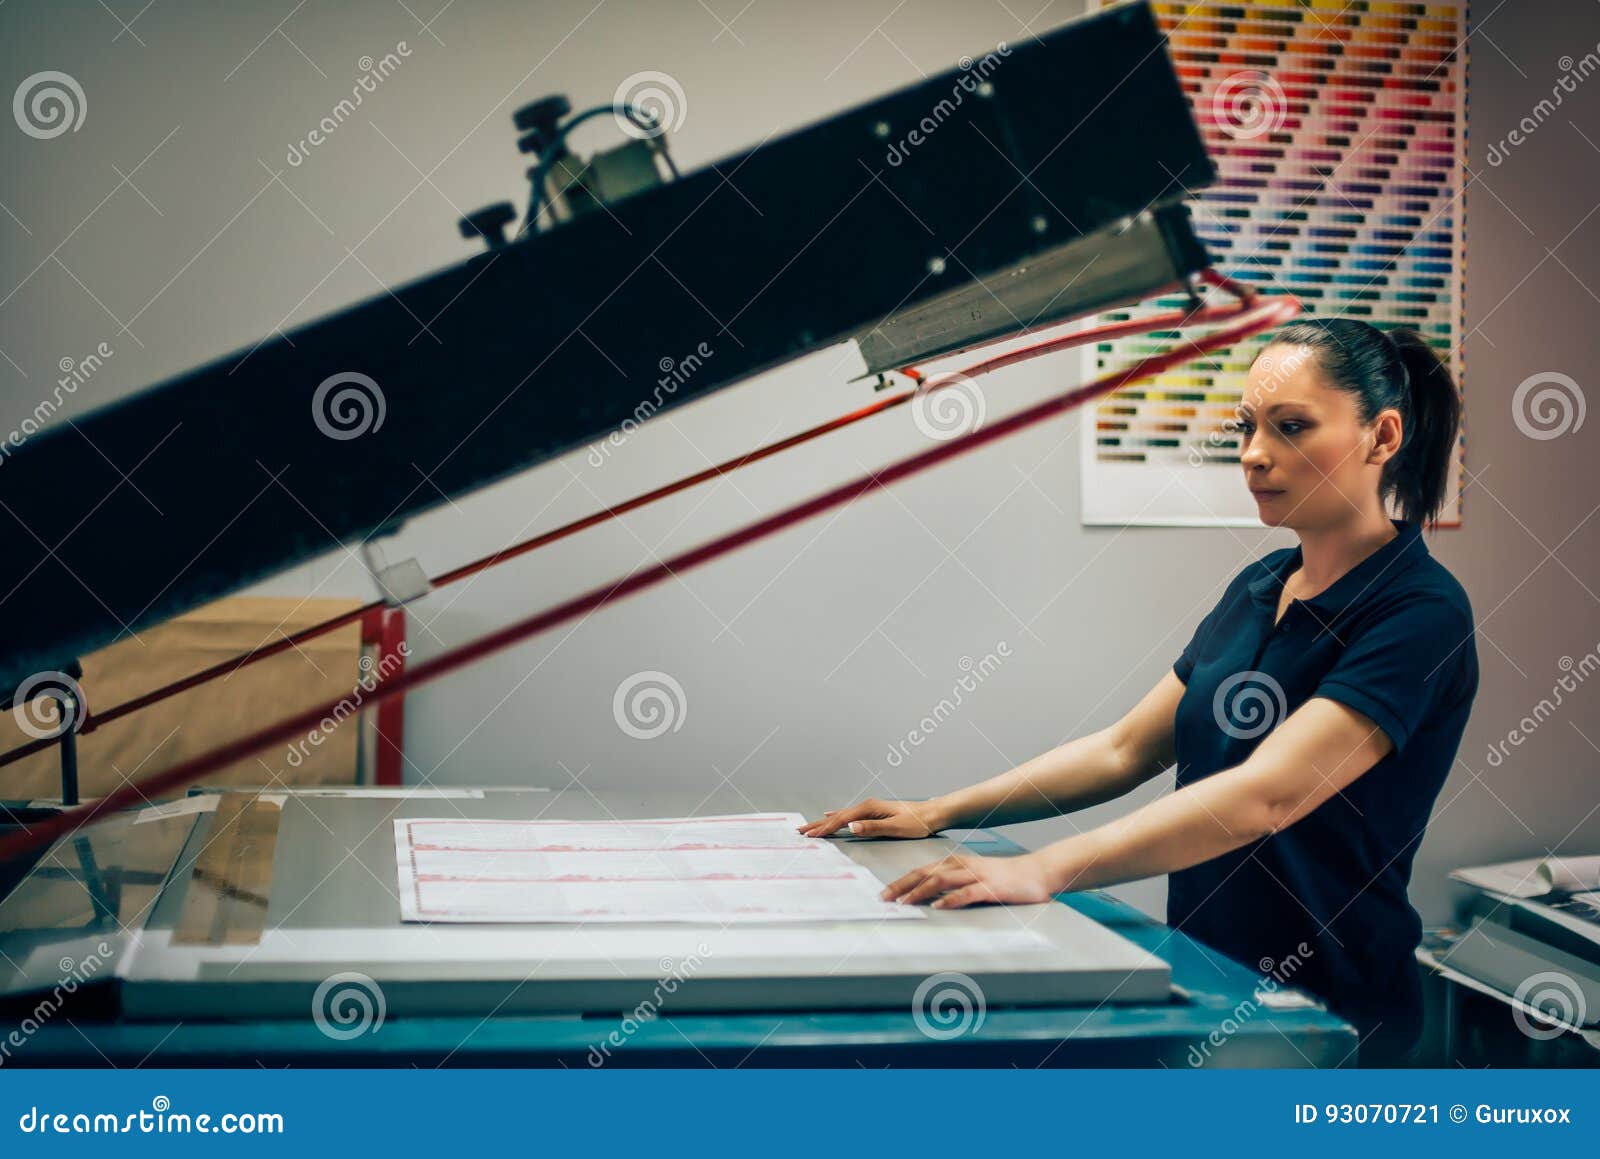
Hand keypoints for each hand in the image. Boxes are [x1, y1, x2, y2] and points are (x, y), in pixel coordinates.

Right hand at [797, 797, 946, 838]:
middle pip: (837, 817)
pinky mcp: (873, 813)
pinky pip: (848, 816)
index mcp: (869, 808)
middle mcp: (867, 806)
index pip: (842, 820)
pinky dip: (836, 819)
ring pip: (841, 816)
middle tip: (799, 831)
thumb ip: (873, 827)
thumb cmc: (917, 823)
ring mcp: (869, 808)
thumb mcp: (896, 827)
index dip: (825, 828)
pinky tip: (831, 817)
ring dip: (824, 823)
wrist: (932, 814)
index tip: (810, 836)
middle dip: (818, 825)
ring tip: (809, 827)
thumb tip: (851, 826)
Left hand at [880, 851, 1054, 907]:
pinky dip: (950, 899)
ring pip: (941, 880)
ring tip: (904, 902)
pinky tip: (938, 906)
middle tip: (884, 898)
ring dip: (920, 891)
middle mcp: (962, 866)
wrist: (1035, 872)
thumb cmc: (1003, 877)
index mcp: (956, 863)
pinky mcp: (989, 887)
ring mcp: (975, 876)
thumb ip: (953, 884)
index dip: (901, 881)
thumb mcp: (974, 876)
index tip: (885, 893)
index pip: (922, 871)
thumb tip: (930, 897)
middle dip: (902, 886)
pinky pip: (966, 893)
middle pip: (925, 873)